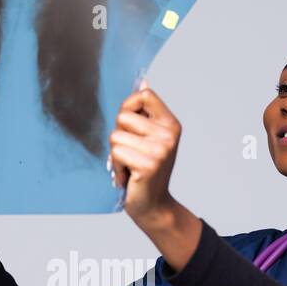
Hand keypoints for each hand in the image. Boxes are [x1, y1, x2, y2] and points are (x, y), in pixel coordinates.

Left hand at [110, 78, 180, 225]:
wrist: (154, 206)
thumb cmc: (146, 171)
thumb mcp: (150, 138)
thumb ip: (144, 113)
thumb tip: (142, 79)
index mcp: (170, 124)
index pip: (144, 95)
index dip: (129, 106)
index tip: (130, 125)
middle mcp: (168, 135)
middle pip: (123, 116)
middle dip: (119, 135)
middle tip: (131, 153)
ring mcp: (160, 150)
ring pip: (116, 136)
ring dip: (115, 154)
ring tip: (129, 166)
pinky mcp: (148, 165)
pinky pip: (116, 153)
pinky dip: (116, 166)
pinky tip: (128, 176)